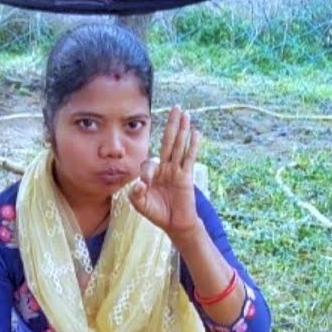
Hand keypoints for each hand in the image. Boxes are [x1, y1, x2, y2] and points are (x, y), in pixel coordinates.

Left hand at [129, 105, 203, 242]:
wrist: (174, 224)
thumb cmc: (157, 213)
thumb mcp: (140, 204)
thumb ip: (136, 194)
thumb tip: (138, 184)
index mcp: (154, 172)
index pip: (149, 162)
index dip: (146, 171)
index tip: (145, 185)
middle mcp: (166, 168)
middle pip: (169, 141)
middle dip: (172, 124)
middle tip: (176, 107)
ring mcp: (177, 171)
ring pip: (179, 146)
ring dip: (183, 129)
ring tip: (186, 113)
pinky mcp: (186, 177)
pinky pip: (188, 158)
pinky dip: (192, 145)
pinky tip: (195, 132)